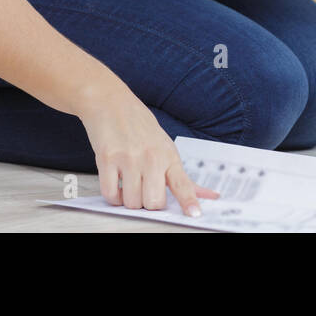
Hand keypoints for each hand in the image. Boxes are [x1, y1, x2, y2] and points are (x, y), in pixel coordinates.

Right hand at [78, 84, 221, 215]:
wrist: (110, 102)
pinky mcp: (107, 159)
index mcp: (168, 156)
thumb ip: (182, 176)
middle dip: (147, 204)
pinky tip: (116, 184)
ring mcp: (129, 158)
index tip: (194, 214)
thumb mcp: (165, 146)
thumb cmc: (138, 125)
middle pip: (153, 202)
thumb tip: (208, 195)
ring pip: (131, 202)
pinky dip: (112, 196)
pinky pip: (110, 194)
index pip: (183, 184)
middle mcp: (151, 157)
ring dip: (128, 200)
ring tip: (128, 183)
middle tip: (144, 190)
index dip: (188, 202)